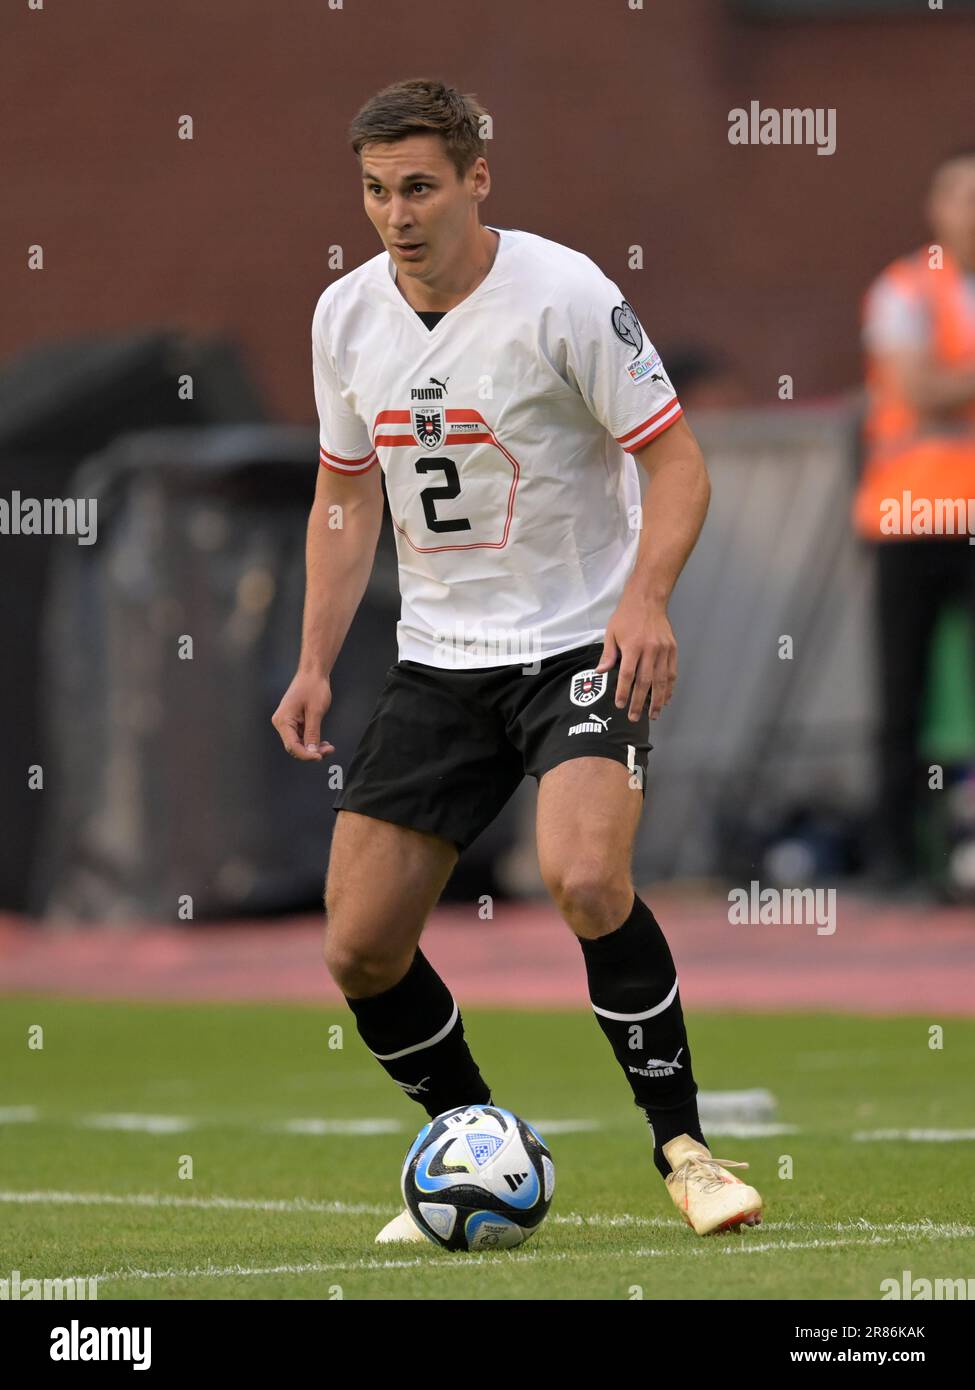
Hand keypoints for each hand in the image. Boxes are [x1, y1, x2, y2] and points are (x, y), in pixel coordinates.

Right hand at [271, 671, 334, 760]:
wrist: (313, 673)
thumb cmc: (313, 687)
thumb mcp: (315, 711)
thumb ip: (313, 733)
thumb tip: (312, 752)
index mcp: (283, 721)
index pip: (292, 746)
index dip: (306, 754)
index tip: (320, 757)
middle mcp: (282, 723)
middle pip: (295, 747)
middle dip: (312, 752)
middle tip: (329, 750)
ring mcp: (287, 723)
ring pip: (300, 744)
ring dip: (314, 747)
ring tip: (329, 747)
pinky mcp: (294, 722)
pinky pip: (302, 737)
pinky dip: (313, 741)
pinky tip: (324, 743)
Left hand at [595, 593, 676, 721]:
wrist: (648, 599)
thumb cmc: (626, 616)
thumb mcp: (611, 633)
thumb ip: (608, 654)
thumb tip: (600, 673)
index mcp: (633, 646)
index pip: (627, 674)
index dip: (623, 691)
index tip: (619, 704)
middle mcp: (650, 650)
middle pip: (645, 682)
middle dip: (639, 702)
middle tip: (634, 717)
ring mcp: (663, 650)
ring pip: (662, 680)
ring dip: (657, 700)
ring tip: (653, 714)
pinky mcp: (672, 649)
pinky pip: (672, 672)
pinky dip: (669, 688)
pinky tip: (665, 699)